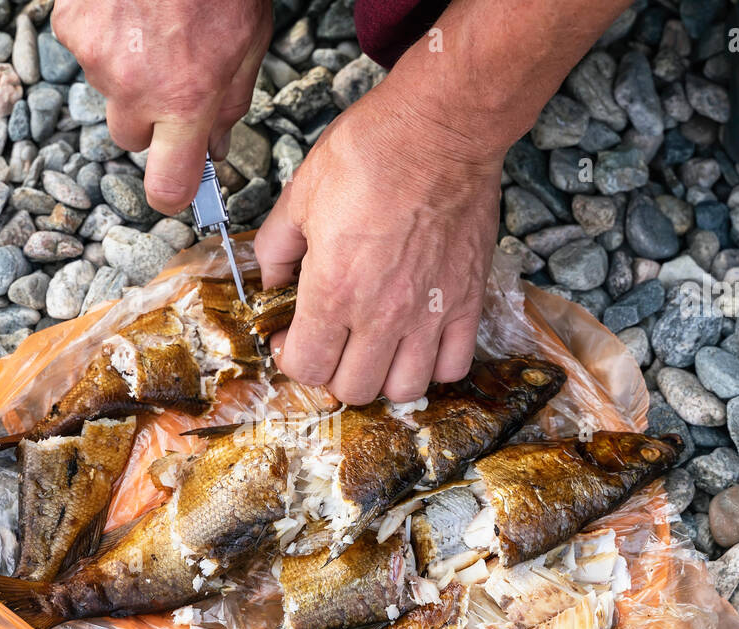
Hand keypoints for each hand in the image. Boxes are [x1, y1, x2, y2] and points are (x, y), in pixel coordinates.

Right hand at [52, 0, 271, 213]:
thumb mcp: (249, 45)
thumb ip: (230, 105)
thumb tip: (214, 148)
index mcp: (186, 102)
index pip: (167, 185)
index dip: (172, 194)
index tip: (177, 191)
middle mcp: (136, 90)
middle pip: (131, 139)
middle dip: (149, 121)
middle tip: (170, 80)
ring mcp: (98, 60)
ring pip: (108, 91)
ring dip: (127, 72)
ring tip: (152, 30)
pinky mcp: (72, 28)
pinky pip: (87, 49)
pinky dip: (104, 36)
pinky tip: (128, 11)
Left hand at [255, 92, 502, 404]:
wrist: (441, 129)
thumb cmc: (370, 153)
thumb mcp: (300, 195)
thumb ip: (277, 249)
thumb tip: (271, 280)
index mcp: (334, 291)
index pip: (306, 367)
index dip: (292, 359)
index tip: (292, 340)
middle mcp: (382, 314)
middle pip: (355, 389)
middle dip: (335, 373)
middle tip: (333, 344)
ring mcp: (430, 313)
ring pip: (405, 389)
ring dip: (385, 377)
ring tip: (377, 349)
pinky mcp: (468, 301)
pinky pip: (455, 366)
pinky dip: (435, 364)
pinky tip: (419, 341)